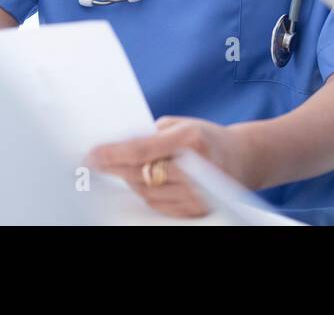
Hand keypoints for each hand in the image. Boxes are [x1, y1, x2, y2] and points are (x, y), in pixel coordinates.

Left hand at [85, 116, 253, 217]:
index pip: (142, 150)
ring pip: (146, 193)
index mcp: (191, 140)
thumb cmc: (207, 138)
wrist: (241, 159)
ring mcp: (197, 194)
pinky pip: (158, 205)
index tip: (92, 155)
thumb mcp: (183, 124)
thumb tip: (119, 147)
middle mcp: (195, 170)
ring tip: (119, 169)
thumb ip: (154, 135)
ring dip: (129, 181)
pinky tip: (140, 182)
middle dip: (114, 168)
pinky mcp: (196, 210)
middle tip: (94, 163)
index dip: (113, 154)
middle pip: (141, 174)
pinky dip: (146, 194)